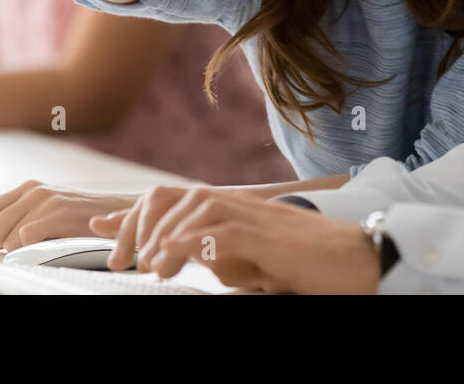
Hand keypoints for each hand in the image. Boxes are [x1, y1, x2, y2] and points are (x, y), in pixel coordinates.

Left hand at [0, 179, 137, 253]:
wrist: (122, 214)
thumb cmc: (86, 220)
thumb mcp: (48, 217)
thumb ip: (18, 223)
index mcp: (28, 190)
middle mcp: (33, 191)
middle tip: (25, 250)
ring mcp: (45, 200)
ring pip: (5, 237)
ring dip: (19, 250)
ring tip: (47, 244)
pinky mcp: (56, 212)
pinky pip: (24, 241)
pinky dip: (30, 250)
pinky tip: (50, 245)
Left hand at [98, 186, 381, 293]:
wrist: (362, 260)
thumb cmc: (316, 267)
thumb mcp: (259, 263)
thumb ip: (227, 258)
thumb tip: (197, 263)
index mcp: (235, 209)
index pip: (172, 199)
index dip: (132, 212)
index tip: (101, 228)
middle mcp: (238, 203)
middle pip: (167, 196)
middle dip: (134, 226)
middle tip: (121, 262)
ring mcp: (251, 215)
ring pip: (184, 209)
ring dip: (156, 239)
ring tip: (149, 268)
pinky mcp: (263, 235)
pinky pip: (211, 232)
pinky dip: (183, 248)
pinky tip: (172, 267)